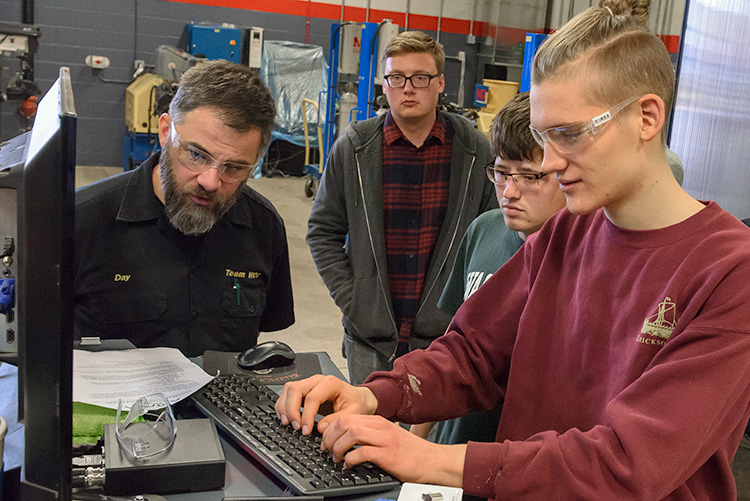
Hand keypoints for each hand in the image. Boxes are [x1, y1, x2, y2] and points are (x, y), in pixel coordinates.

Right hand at [275, 374, 377, 434]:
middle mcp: (317, 380)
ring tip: (288, 424)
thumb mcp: (354, 413)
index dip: (306, 416)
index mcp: (331, 383)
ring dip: (284, 408)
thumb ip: (337, 420)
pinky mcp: (303, 390)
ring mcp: (309, 384)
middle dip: (292, 410)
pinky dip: (283, 406)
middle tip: (296, 427)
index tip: (306, 431)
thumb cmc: (355, 403)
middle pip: (295, 389)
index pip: (312, 397)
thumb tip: (320, 428)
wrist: (357, 398)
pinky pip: (287, 394)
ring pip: (288, 390)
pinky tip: (286, 418)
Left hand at [321, 414, 466, 485]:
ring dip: (338, 447)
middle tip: (327, 449)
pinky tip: (349, 466)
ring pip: (351, 434)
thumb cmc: (410, 452)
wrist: (432, 460)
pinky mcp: (387, 454)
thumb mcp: (388, 436)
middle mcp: (380, 427)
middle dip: (330, 436)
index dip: (331, 428)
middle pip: (345, 422)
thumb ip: (369, 434)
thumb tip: (345, 439)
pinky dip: (350, 460)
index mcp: (378, 421)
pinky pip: (361, 453)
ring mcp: (384, 439)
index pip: (346, 416)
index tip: (326, 440)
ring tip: (337, 458)